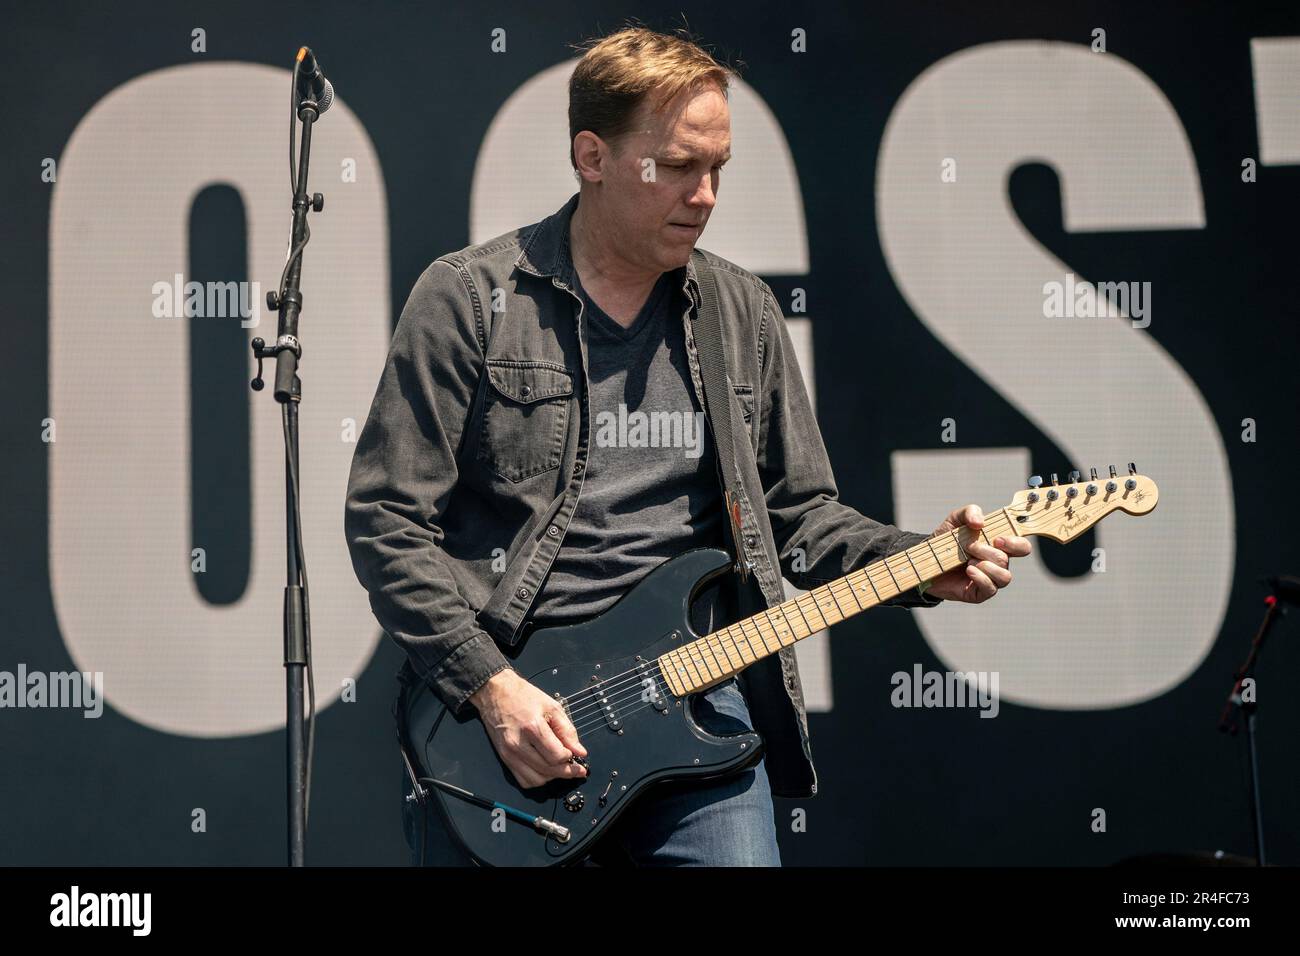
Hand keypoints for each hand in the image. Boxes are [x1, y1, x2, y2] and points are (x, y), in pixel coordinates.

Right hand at [468, 669, 588, 788]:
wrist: (495, 692)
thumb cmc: (522, 696)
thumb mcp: (551, 707)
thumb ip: (567, 731)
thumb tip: (580, 752)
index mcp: (532, 727)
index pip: (556, 756)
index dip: (570, 758)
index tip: (574, 754)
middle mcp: (518, 744)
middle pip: (548, 770)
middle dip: (567, 772)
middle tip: (577, 770)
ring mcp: (509, 753)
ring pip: (536, 780)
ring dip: (552, 777)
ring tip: (560, 768)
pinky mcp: (504, 758)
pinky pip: (523, 780)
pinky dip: (537, 779)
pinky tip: (545, 770)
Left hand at [924, 504, 1031, 603]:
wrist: (926, 561)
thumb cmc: (946, 541)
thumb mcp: (955, 520)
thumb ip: (970, 512)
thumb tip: (980, 522)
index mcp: (998, 546)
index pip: (1022, 546)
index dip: (1016, 543)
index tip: (997, 539)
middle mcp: (997, 563)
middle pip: (1008, 560)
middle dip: (990, 551)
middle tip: (971, 547)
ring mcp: (990, 579)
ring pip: (1005, 576)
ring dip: (987, 566)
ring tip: (969, 561)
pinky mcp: (979, 593)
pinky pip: (990, 588)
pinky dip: (981, 577)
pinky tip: (968, 570)